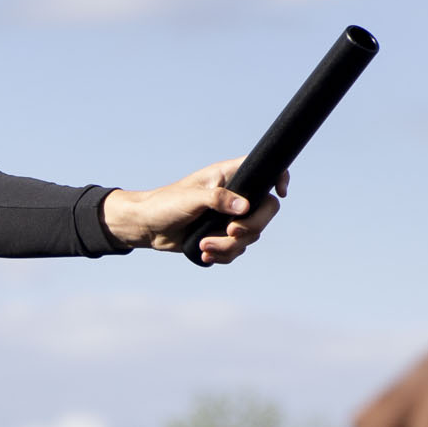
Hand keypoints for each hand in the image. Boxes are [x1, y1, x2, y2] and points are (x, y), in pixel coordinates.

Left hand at [101, 161, 281, 264]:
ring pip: (250, 236)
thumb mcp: (191, 198)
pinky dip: (223, 255)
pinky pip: (237, 250)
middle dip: (250, 227)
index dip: (278, 178)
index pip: (264, 171)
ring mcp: (230, 217)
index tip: (280, 192)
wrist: (148, 227)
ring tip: (204, 246)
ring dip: (229, 247)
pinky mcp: (223, 236)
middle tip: (230, 233)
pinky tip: (204, 253)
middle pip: (265, 211)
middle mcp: (235, 195)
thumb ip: (218, 199)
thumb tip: (244, 207)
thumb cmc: (165, 204)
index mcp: (230, 176)